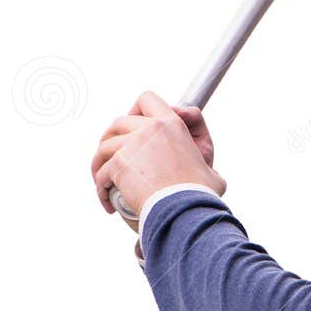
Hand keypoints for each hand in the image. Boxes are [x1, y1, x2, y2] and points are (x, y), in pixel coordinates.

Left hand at [92, 91, 225, 215]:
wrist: (185, 211)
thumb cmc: (200, 195)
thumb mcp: (210, 170)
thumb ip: (203, 160)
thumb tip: (203, 166)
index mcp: (171, 124)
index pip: (146, 99)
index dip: (136, 110)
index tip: (135, 124)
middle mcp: (149, 129)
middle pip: (118, 122)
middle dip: (112, 137)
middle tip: (114, 156)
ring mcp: (131, 146)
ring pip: (104, 147)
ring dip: (101, 162)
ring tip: (104, 180)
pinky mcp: (118, 165)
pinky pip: (101, 172)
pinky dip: (100, 186)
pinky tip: (108, 200)